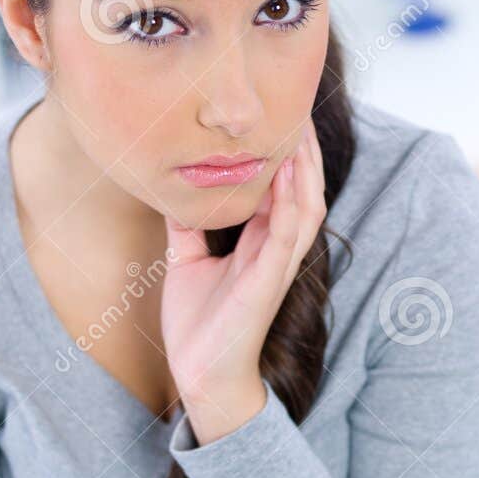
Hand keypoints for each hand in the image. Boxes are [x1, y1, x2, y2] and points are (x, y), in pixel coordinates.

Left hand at [161, 117, 326, 413]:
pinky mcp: (269, 281)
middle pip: (304, 187)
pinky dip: (289, 200)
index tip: (276, 111)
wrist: (200, 375)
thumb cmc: (198, 325)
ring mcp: (277, 265)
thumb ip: (187, 225)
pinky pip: (286, 233)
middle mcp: (276, 250)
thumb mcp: (186, 260)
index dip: (285, 150)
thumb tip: (173, 189)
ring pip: (306, 204)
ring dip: (305, 165)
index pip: (283, 188)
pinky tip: (286, 171)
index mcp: (260, 243)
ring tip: (299, 126)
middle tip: (295, 103)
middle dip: (303, 147)